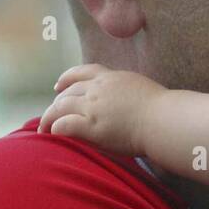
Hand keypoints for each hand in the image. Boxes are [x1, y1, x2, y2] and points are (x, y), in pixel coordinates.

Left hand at [38, 64, 167, 156]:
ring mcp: (93, 107)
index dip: (65, 78)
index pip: (81, 72)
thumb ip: (125, 92)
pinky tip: (52, 137)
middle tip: (50, 118)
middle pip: (66, 93)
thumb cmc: (162, 111)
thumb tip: (123, 101)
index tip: (57, 86)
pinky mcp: (91, 126)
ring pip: (59, 107)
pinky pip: (64, 125)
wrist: (164, 121)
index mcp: (110, 78)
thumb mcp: (141, 89)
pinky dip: (55, 130)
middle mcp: (97, 89)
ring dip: (48, 119)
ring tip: (44, 131)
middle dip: (55, 105)